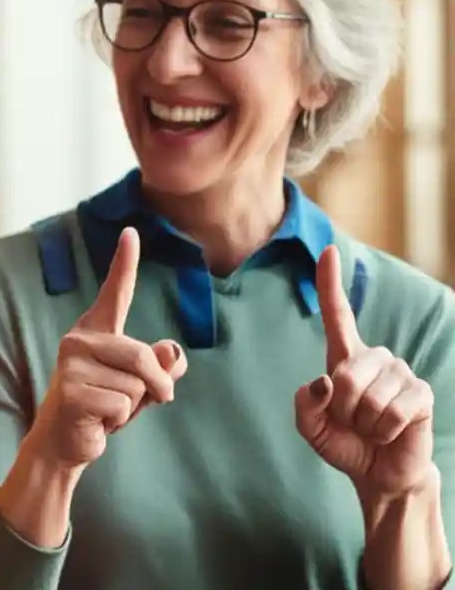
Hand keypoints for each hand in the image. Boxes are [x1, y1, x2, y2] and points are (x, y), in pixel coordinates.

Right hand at [23, 227, 186, 468]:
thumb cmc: (103, 406)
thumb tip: (171, 352)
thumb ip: (161, 367)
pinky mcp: (71, 392)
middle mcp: (79, 340)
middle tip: (147, 401)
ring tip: (106, 409)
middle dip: (156, 386)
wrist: (65, 441)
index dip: (124, 263)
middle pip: (143, 357)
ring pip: (135, 386)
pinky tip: (97, 420)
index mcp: (96, 331)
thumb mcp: (141, 386)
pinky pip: (122, 405)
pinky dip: (119, 421)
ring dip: (133, 406)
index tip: (131, 232)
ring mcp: (71, 365)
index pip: (115, 294)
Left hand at [295, 245, 434, 498]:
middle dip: (341, 409)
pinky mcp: (421, 393)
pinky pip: (392, 411)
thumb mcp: (312, 428)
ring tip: (371, 428)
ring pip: (368, 397)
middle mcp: (375, 358)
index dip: (331, 284)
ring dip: (363, 423)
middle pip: (344, 374)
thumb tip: (323, 382)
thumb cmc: (345, 444)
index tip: (328, 250)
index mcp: (345, 358)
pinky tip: (389, 433)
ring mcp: (401, 373)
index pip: (338, 314)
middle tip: (352, 422)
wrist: (379, 474)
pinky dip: (384, 430)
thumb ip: (304, 406)